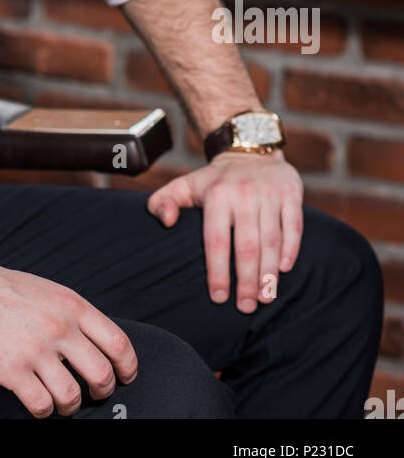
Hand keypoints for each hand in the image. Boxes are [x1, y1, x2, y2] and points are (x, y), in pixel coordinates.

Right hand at [0, 252, 137, 417]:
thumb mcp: (44, 289)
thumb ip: (70, 312)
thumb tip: (94, 338)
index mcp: (70, 305)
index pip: (117, 342)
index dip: (127, 367)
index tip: (125, 376)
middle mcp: (58, 326)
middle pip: (102, 374)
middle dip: (102, 391)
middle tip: (94, 393)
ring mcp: (35, 349)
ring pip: (73, 396)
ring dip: (70, 405)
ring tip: (61, 401)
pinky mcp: (12, 370)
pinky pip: (42, 405)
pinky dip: (44, 411)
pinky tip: (38, 401)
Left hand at [146, 151, 303, 313]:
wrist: (250, 150)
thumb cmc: (215, 180)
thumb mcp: (184, 185)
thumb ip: (163, 202)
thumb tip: (166, 222)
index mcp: (217, 196)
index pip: (216, 241)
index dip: (218, 272)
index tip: (218, 298)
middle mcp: (244, 194)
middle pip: (247, 246)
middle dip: (246, 281)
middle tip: (246, 307)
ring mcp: (269, 193)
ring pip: (271, 240)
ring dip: (269, 273)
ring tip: (265, 298)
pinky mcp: (291, 192)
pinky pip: (293, 225)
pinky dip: (291, 249)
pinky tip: (284, 270)